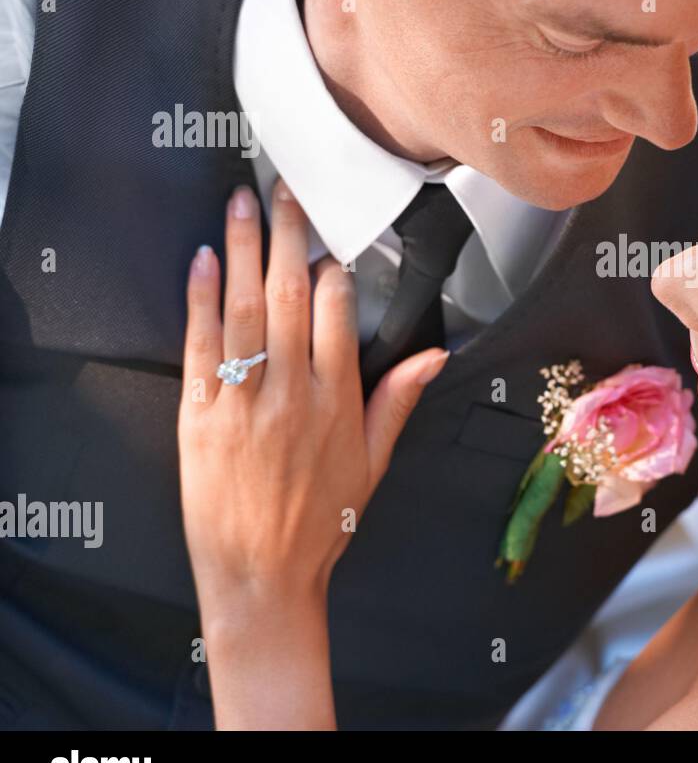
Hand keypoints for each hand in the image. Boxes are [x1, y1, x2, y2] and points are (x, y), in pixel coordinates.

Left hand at [177, 180, 447, 726]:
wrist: (260, 574)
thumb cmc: (319, 521)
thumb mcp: (373, 465)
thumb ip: (398, 401)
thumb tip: (433, 353)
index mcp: (338, 401)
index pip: (337, 312)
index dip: (335, 265)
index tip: (331, 233)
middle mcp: (291, 392)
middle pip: (291, 294)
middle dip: (289, 234)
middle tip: (285, 187)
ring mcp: (242, 401)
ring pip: (244, 308)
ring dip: (243, 249)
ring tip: (241, 201)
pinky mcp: (199, 415)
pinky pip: (200, 344)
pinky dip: (201, 298)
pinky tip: (204, 260)